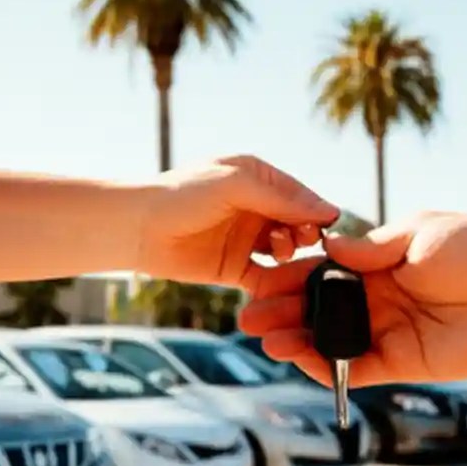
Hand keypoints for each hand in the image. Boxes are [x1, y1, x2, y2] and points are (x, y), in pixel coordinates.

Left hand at [135, 155, 339, 287]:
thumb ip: (280, 198)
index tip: (328, 225)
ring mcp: (246, 239)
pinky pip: (266, 279)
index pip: (299, 195)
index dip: (315, 210)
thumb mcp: (235, 184)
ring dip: (291, 255)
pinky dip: (276, 283)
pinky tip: (281, 286)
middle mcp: (256, 208)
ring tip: (278, 252)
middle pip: (297, 224)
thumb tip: (328, 210)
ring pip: (285, 251)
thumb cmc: (183, 195)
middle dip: (306, 234)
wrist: (138, 227)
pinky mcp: (235, 268)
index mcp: (258, 179)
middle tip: (302, 241)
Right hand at [239, 212, 466, 386]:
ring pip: (333, 342)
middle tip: (248, 316)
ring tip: (265, 340)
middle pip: (321, 310)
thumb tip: (327, 246)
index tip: (258, 278)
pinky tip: (301, 360)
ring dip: (298, 342)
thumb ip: (372, 247)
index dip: (292, 276)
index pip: (326, 271)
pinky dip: (329, 368)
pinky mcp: (406, 363)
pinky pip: (359, 369)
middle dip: (283, 312)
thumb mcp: (421, 233)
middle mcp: (382, 299)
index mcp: (383, 263)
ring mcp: (391, 332)